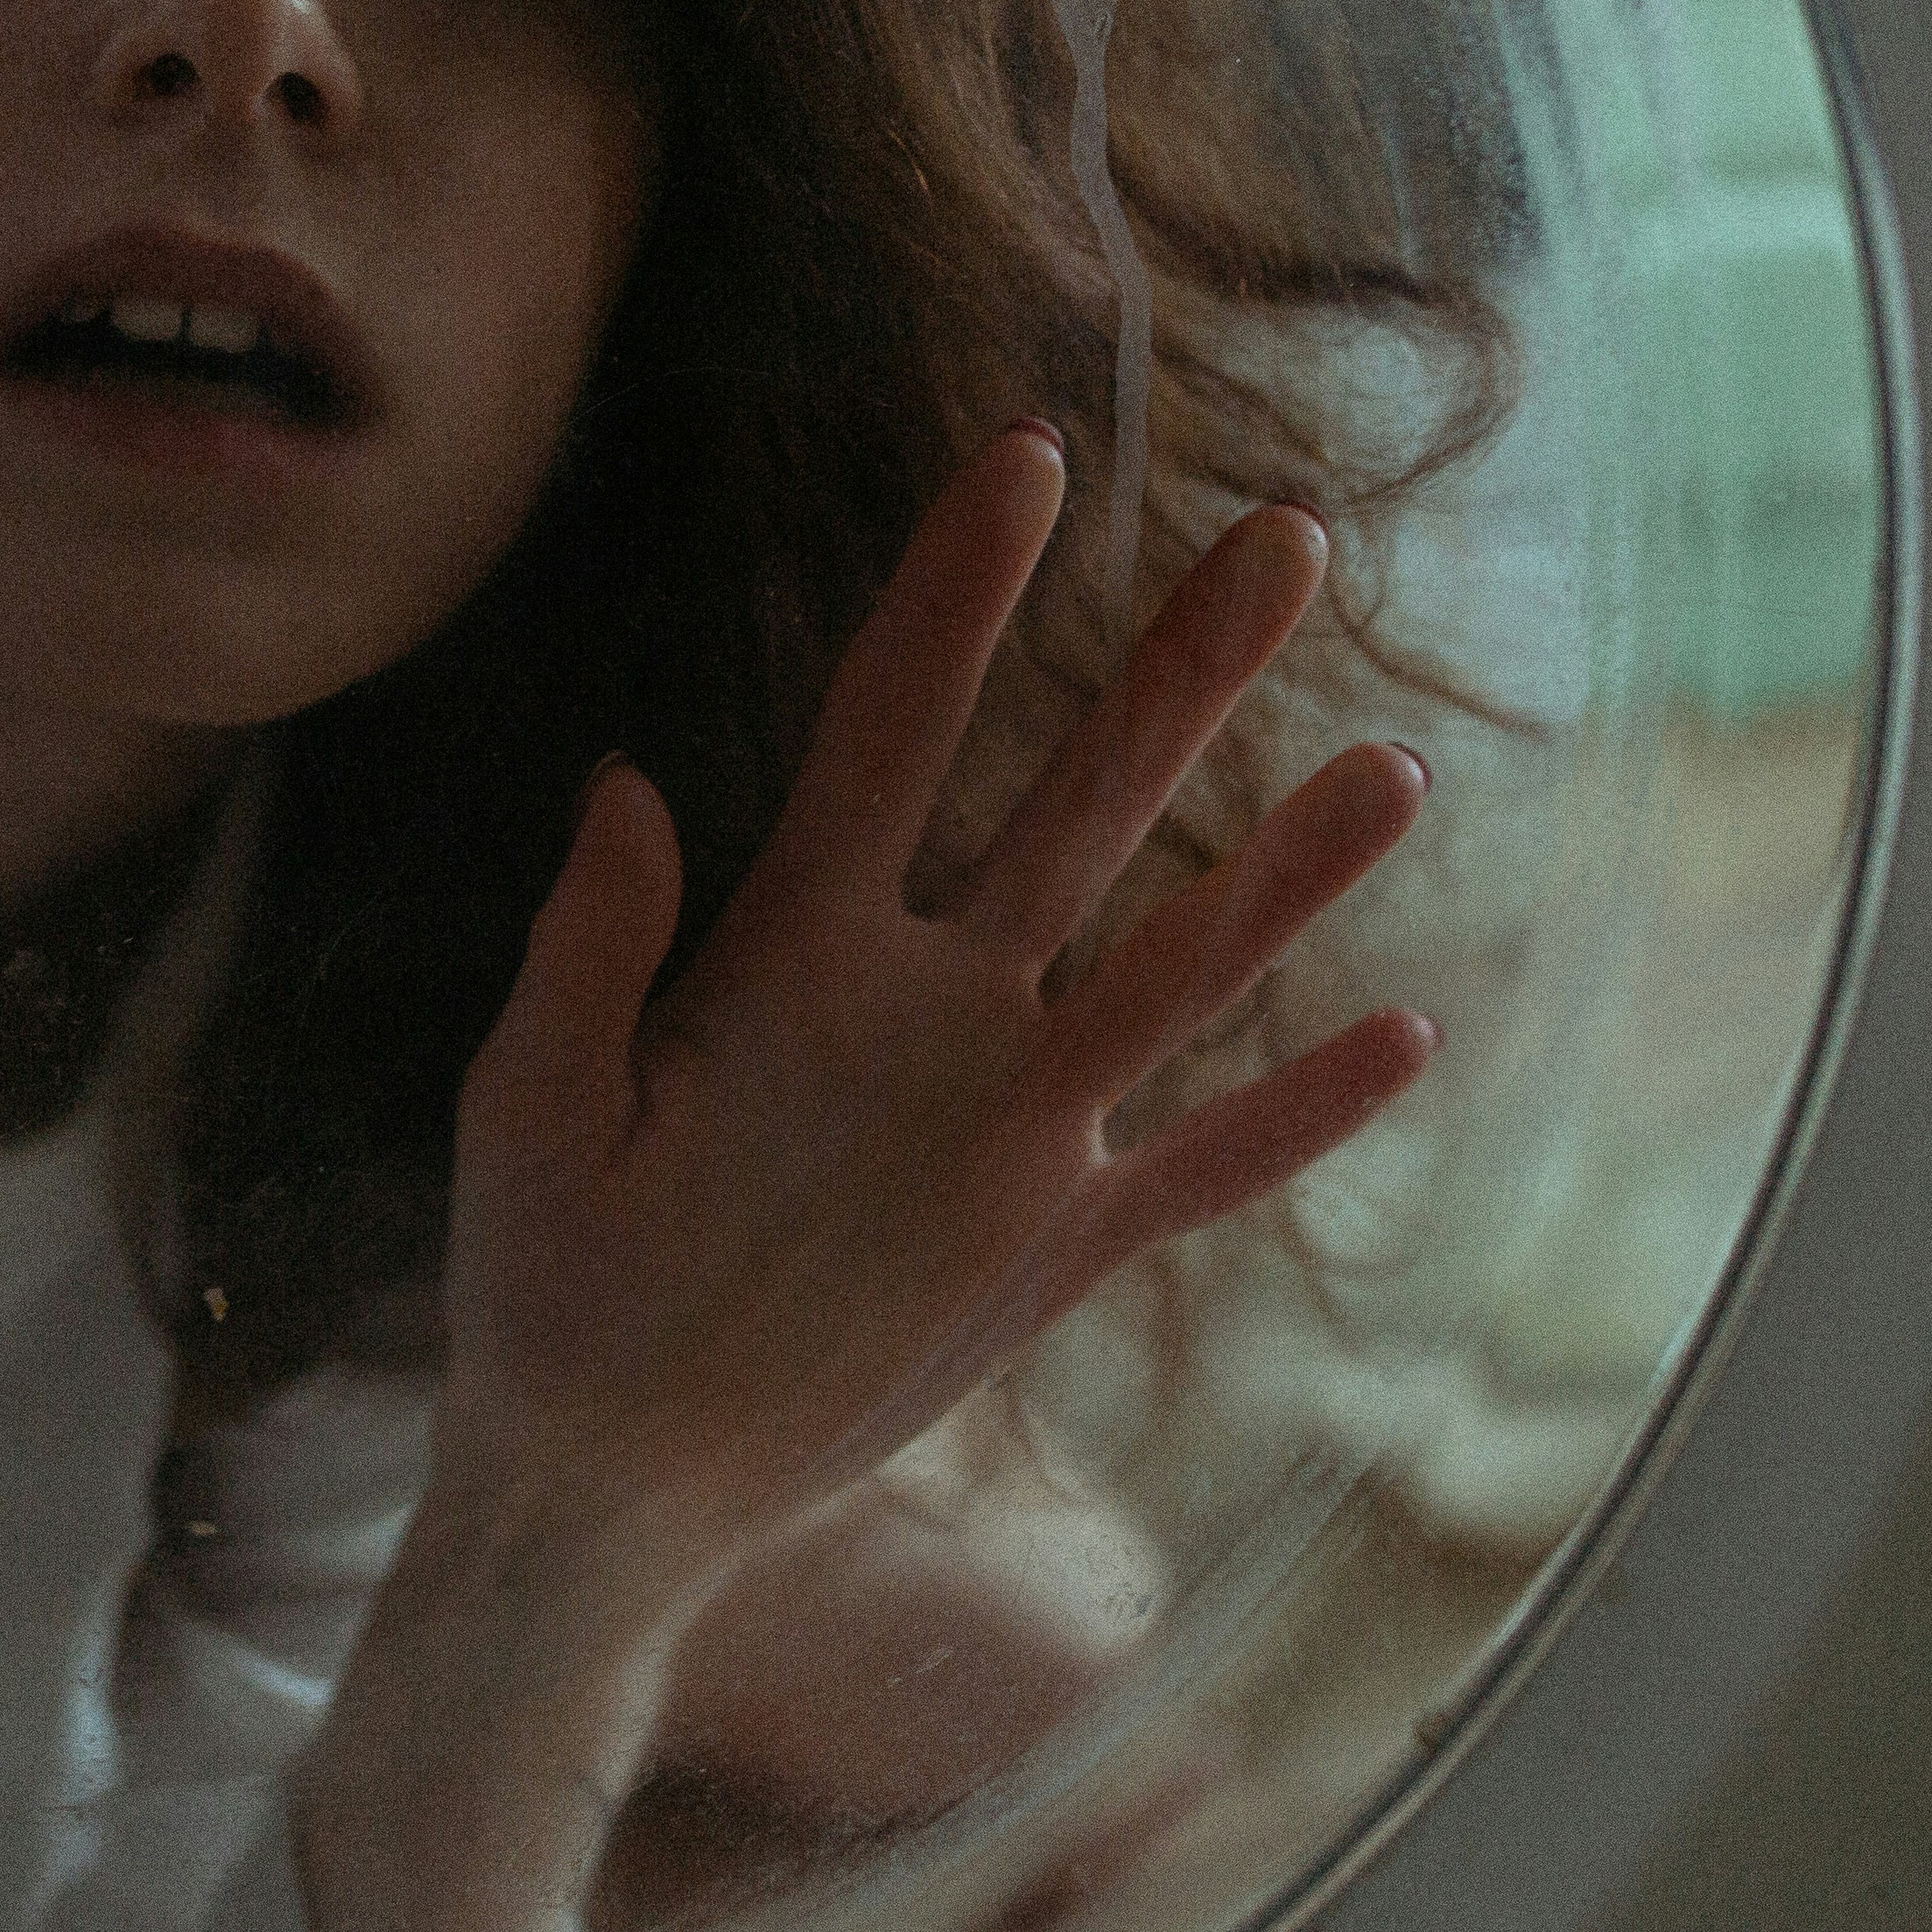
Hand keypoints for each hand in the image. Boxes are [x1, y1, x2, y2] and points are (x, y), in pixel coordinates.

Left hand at [287, 426, 1428, 1931]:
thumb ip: (586, 951)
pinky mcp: (1049, 1247)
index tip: (1026, 456)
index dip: (957, 592)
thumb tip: (622, 779)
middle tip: (1282, 534)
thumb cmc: (535, 1282)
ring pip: (1177, 965)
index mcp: (794, 946)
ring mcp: (1007, 1120)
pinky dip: (1299, 1117)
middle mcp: (928, 1001)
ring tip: (1389, 767)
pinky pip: (1202, 1168)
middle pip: (1080, 799)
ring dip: (1282, 877)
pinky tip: (1403, 1038)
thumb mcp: (528, 1109)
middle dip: (1180, 671)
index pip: (894, 726)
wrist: (601, 1475)